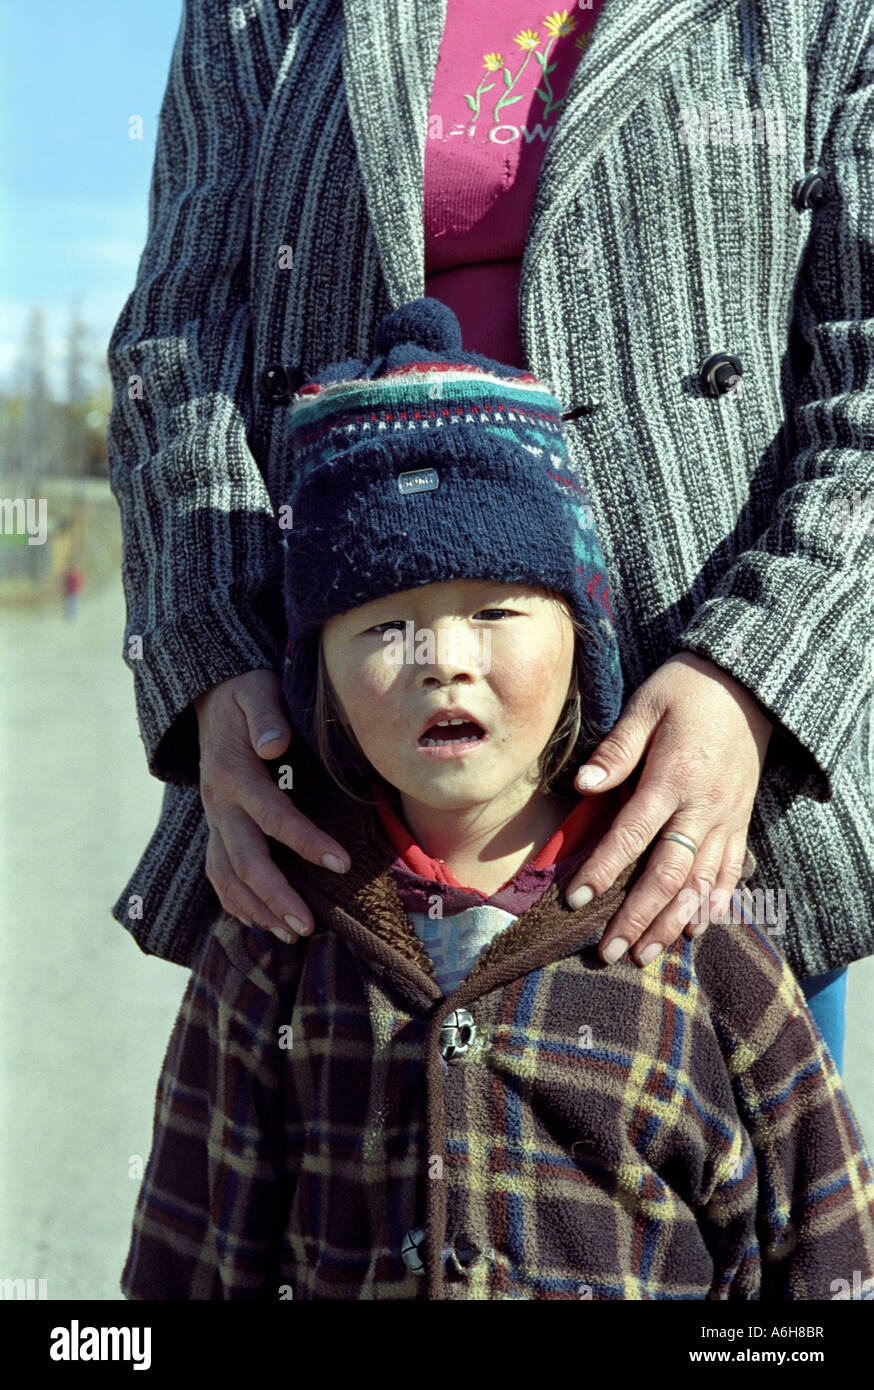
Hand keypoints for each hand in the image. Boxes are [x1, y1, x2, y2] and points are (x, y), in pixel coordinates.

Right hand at [194, 668, 349, 942]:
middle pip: (244, 860)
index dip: (305, 841)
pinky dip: (235, 901)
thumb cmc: (246, 694)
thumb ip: (266, 716)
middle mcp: (219, 803)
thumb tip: (274, 745)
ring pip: (227, 875)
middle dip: (276, 896)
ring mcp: (214, 819)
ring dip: (257, 908)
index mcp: (234, 773)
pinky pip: (217, 872)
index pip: (272, 815)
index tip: (341, 862)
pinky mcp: (216, 826)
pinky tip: (258, 922)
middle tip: (308, 925)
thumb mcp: (257, 691)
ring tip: (293, 933)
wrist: (211, 695)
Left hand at [565, 652, 772, 965]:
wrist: (748, 684)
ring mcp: (727, 818)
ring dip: (672, 923)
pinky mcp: (741, 821)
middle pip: (669, 874)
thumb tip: (582, 784)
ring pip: (701, 883)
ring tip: (645, 953)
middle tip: (608, 951)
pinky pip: (732, 871)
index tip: (576, 899)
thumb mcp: (646, 707)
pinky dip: (715, 904)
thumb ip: (616, 750)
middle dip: (637, 916)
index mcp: (673, 778)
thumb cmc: (686, 691)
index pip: (632, 834)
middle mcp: (703, 807)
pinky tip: (696, 929)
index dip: (603, 869)